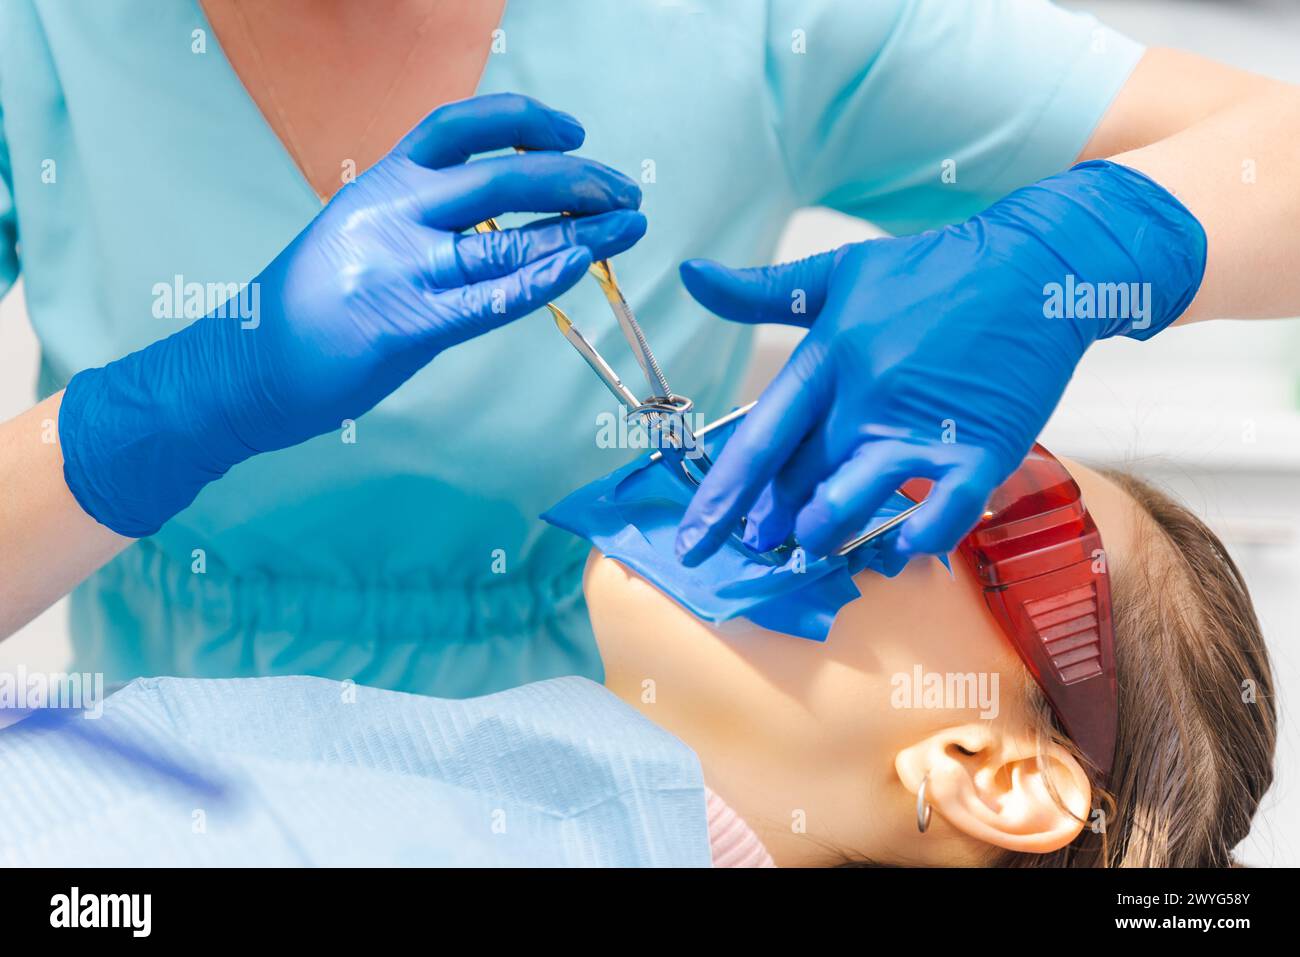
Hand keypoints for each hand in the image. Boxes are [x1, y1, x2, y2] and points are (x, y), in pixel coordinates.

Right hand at [59, 93, 645, 536]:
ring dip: (578, 231)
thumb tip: (502, 208)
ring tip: (630, 225)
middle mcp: (390, 213)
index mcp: (380, 182)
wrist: (246, 364)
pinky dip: (538, 281)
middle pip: (500, 177)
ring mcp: (396, 268)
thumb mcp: (360, 228)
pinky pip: (485, 300)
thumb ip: (422, 211)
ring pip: (504, 239)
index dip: (525, 120)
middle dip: (577, 179)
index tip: (575, 131)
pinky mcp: (402, 325)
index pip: (460, 125)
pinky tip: (579, 266)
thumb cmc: (310, 301)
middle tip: (626, 190)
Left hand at [674, 161, 1205, 564]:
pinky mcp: (979, 453)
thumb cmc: (933, 269)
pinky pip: (936, 520)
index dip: (720, 500)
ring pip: (851, 509)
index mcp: (827, 359)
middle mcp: (866, 401)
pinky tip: (898, 549)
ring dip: (825, 537)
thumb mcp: (840, 271)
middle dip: (771, 525)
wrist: (1038, 265)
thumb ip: (762, 291)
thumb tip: (692, 276)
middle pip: (797, 485)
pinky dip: (911, 544)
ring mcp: (922, 431)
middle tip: (762, 542)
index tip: (692, 542)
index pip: (758, 443)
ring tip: (817, 542)